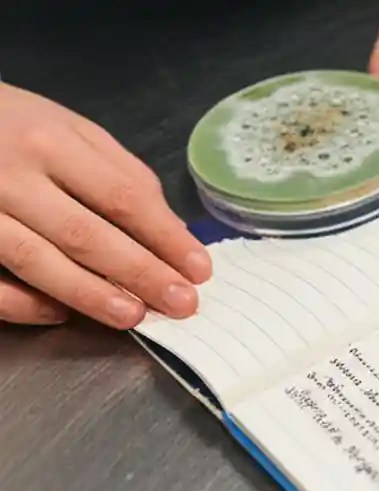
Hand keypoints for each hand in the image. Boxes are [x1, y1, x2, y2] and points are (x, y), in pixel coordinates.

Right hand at [0, 83, 210, 329]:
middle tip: (182, 304)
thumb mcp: (68, 128)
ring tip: (133, 317)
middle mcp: (10, 174)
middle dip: (139, 273)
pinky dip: (22, 303)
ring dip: (88, 294)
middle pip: (85, 233)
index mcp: (50, 141)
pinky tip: (59, 314)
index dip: (165, 237)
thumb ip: (120, 174)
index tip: (199, 269)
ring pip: (36, 260)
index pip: (122, 197)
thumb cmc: (10, 123)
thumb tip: (170, 229)